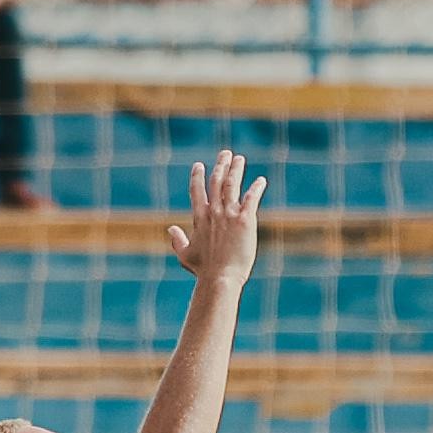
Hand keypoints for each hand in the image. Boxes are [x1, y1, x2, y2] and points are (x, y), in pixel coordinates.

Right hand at [163, 150, 264, 284]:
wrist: (220, 278)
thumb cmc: (203, 270)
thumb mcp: (185, 255)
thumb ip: (177, 241)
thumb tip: (171, 229)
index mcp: (200, 217)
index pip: (197, 190)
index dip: (197, 176)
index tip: (199, 165)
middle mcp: (214, 211)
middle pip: (216, 181)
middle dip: (220, 165)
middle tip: (225, 154)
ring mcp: (229, 214)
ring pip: (232, 184)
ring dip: (236, 169)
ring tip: (240, 159)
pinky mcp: (245, 219)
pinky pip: (251, 198)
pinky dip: (256, 188)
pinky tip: (261, 181)